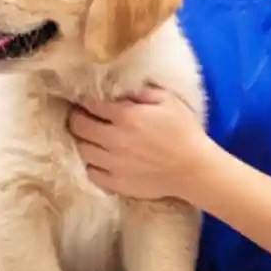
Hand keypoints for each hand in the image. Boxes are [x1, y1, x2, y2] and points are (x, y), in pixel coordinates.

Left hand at [68, 86, 214, 201]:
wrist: (194, 169)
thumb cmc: (184, 131)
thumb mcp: (167, 100)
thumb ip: (141, 91)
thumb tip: (119, 87)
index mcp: (126, 117)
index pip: (91, 104)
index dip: (85, 100)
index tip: (86, 100)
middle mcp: (114, 140)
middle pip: (79, 127)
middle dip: (77, 118)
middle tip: (82, 116)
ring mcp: (113, 164)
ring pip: (82, 150)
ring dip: (82, 141)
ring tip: (89, 137)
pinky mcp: (116, 183)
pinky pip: (91, 172)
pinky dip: (91, 163)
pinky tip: (99, 158)